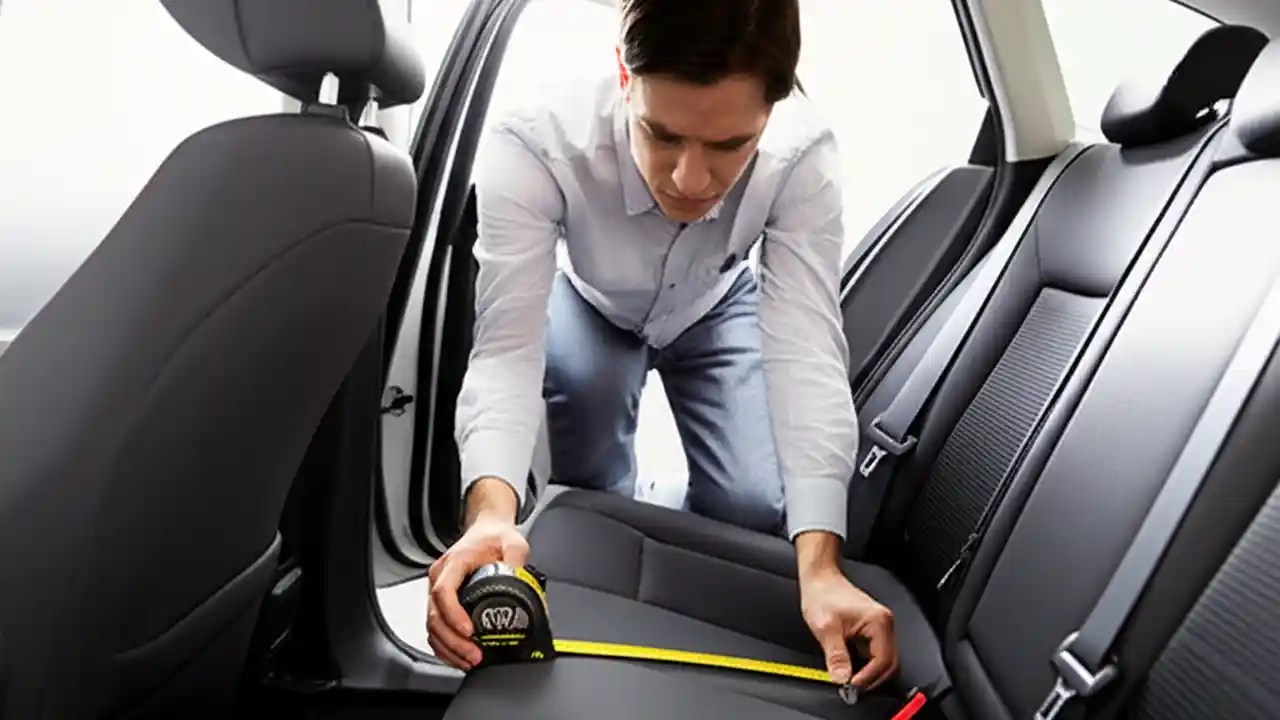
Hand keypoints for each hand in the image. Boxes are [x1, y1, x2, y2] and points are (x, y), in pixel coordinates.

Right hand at [426, 492, 528, 670]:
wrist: (486, 529)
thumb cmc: (495, 536)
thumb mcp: (513, 542)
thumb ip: (517, 559)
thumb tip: (520, 580)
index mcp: (455, 562)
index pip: (444, 591)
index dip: (453, 615)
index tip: (469, 631)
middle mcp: (440, 576)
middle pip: (434, 615)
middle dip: (453, 641)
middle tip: (474, 655)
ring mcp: (437, 589)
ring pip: (432, 626)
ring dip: (448, 647)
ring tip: (469, 660)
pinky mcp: (440, 600)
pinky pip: (435, 627)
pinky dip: (444, 645)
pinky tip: (458, 656)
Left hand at [800, 568, 898, 690]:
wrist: (819, 579)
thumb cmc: (822, 595)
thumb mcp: (825, 628)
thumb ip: (836, 655)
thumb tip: (842, 678)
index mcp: (878, 622)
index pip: (883, 661)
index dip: (867, 678)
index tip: (851, 688)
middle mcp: (884, 625)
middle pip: (888, 664)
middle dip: (871, 679)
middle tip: (851, 689)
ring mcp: (879, 628)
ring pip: (882, 661)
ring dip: (867, 673)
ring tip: (849, 680)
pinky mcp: (871, 631)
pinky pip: (874, 654)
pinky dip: (864, 665)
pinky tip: (849, 667)